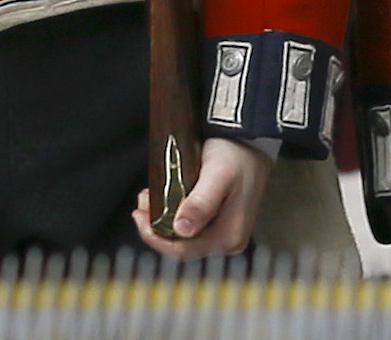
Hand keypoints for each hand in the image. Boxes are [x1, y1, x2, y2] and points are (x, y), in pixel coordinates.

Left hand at [130, 139, 266, 257]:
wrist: (250, 139)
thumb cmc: (237, 154)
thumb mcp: (218, 175)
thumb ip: (200, 204)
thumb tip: (181, 229)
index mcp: (229, 235)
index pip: (184, 250)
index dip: (156, 238)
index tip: (140, 220)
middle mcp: (227, 240)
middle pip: (181, 246)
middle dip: (156, 227)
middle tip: (142, 204)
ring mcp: (222, 232)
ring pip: (182, 236)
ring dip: (162, 220)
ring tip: (149, 199)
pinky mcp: (216, 222)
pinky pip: (188, 226)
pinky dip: (171, 214)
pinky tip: (163, 199)